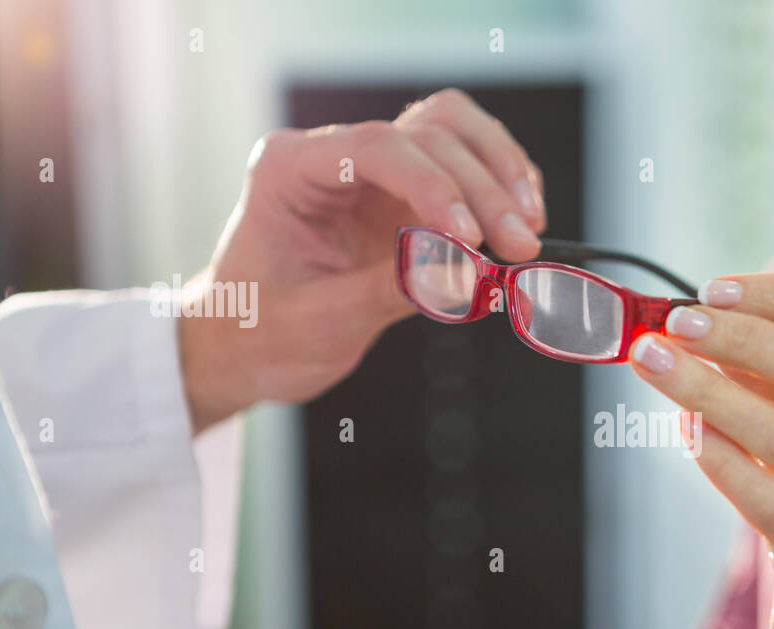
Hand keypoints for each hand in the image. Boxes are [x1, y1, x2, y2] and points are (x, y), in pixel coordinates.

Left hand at [179, 88, 545, 431]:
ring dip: (501, 174)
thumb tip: (466, 274)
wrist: (244, 349)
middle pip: (428, 136)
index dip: (435, 185)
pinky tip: (523, 221)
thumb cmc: (261, 332)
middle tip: (519, 246)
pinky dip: (500, 188)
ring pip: (453, 134)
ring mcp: (373, 175)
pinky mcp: (404, 200)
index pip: (377, 148)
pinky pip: (465, 168)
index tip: (472, 238)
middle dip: (481, 189)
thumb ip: (392, 290)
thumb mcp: (320, 319)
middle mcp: (335, 157)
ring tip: (529, 229)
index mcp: (291, 168)